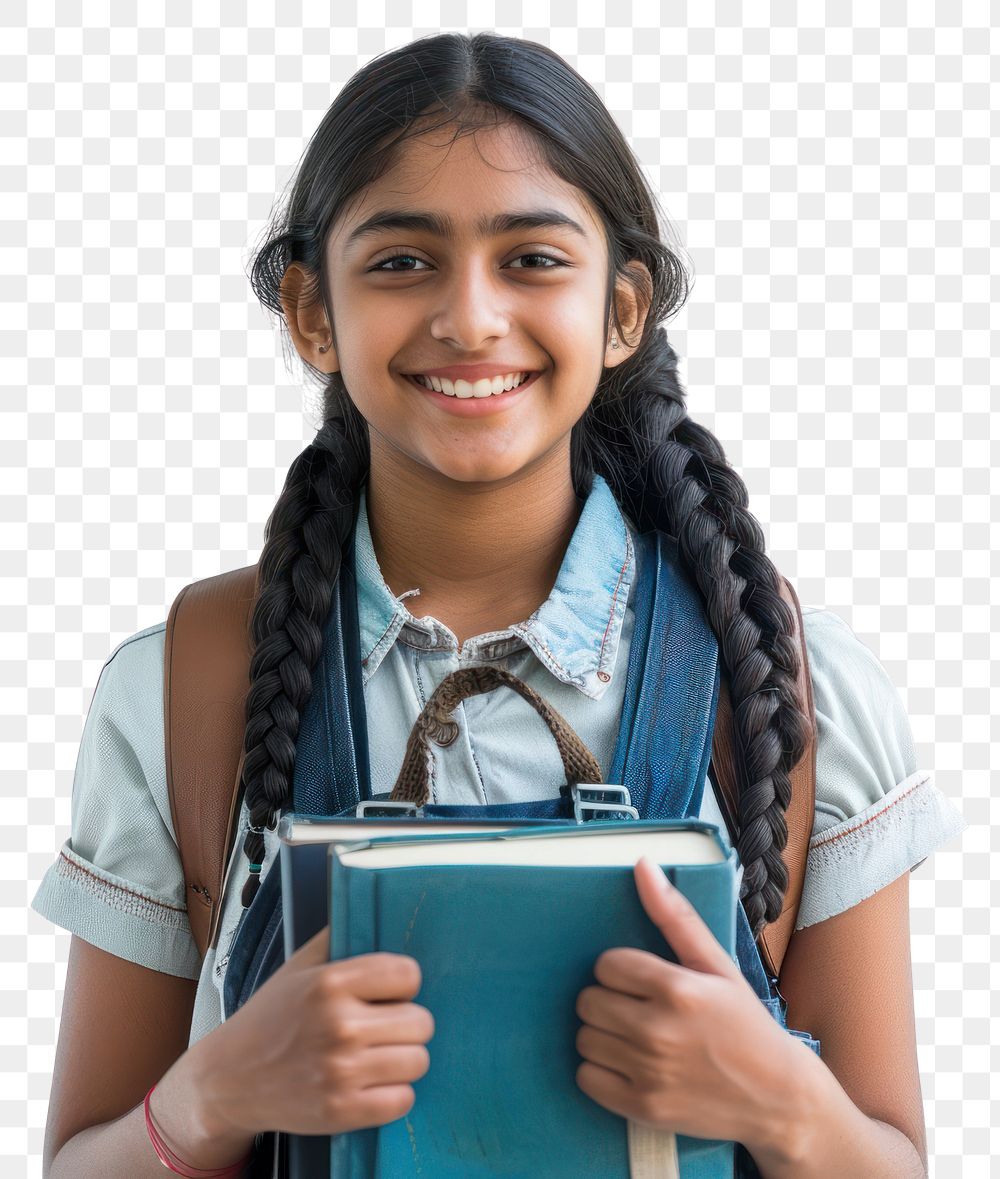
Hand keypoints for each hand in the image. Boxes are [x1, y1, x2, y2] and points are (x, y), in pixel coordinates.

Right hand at [198, 926, 433, 1138]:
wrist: (228, 1080)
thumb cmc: (269, 1018)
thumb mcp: (299, 966)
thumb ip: (338, 937)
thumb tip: (373, 908)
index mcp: (330, 983)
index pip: (408, 974)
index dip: (403, 984)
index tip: (388, 993)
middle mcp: (338, 1025)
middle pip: (421, 1022)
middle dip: (406, 1023)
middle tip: (381, 1027)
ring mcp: (340, 1072)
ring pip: (417, 1061)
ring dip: (403, 1059)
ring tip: (377, 1055)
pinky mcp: (341, 1111)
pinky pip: (403, 1100)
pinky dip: (393, 1094)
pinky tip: (372, 1083)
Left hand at [574, 856, 804, 1150]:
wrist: (778, 1097)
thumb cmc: (745, 1023)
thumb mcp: (716, 964)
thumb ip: (674, 915)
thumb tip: (642, 865)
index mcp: (677, 988)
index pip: (606, 964)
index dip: (620, 971)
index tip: (641, 981)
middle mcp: (658, 1030)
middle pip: (588, 1001)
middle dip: (609, 1000)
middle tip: (637, 1009)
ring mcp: (649, 1073)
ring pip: (584, 1038)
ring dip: (603, 1035)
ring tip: (634, 1037)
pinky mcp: (642, 1108)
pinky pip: (587, 1078)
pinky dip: (600, 1071)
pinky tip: (628, 1065)